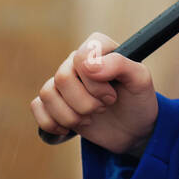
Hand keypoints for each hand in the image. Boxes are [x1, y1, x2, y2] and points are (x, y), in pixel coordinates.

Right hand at [31, 32, 157, 154]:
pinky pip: (37, 107)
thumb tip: (88, 66)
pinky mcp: (54, 102)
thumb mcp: (141, 81)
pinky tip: (71, 128)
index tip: (112, 94)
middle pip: (62, 77)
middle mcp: (77, 61)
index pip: (81, 56)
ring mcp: (64, 82)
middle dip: (86, 102)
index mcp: (99, 48)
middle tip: (105, 106)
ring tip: (91, 118)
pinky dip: (53, 123)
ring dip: (71, 115)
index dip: (94, 81)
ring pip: (47, 93)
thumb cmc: (138, 101)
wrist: (133, 130)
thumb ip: (120, 64)